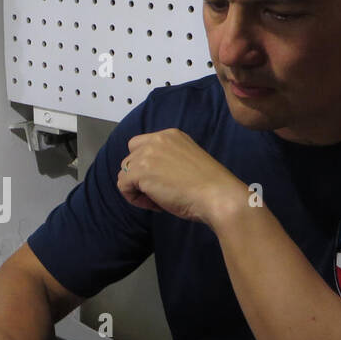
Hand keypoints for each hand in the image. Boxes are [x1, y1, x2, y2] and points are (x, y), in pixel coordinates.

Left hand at [117, 128, 246, 224]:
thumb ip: (167, 159)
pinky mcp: (140, 171)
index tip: (163, 181)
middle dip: (139, 177)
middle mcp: (157, 139)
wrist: (217, 195)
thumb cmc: (208, 186)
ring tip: (159, 200)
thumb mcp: (185, 161)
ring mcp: (147, 154)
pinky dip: (135, 199)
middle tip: (159, 192)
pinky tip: (156, 204)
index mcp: (171, 135)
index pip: (142, 146)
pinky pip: (123, 186)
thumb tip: (148, 174)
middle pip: (130, 158)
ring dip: (137, 189)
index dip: (146, 166)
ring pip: (124, 173)